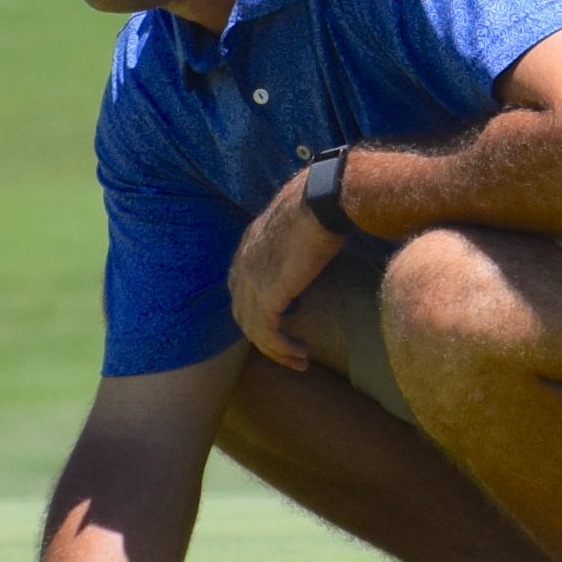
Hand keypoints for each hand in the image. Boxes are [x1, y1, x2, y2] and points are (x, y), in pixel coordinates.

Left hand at [227, 170, 348, 370]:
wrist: (321, 200)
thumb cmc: (320, 203)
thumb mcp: (300, 222)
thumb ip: (295, 240)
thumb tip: (313, 246)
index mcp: (248, 244)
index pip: (241, 286)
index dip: (257, 308)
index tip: (281, 323)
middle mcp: (242, 264)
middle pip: (243, 312)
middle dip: (264, 336)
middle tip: (288, 351)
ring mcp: (250, 280)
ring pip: (253, 329)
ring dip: (276, 350)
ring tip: (299, 360)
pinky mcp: (266, 295)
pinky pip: (266, 333)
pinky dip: (281, 349)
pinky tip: (300, 354)